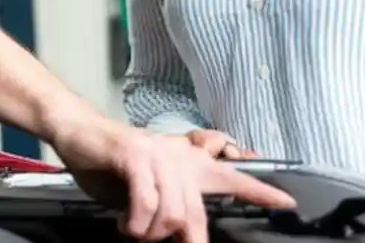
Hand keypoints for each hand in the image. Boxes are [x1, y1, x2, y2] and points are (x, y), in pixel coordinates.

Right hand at [53, 117, 295, 242]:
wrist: (77, 132)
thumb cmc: (109, 166)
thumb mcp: (143, 192)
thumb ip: (167, 208)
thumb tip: (178, 235)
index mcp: (185, 163)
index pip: (231, 177)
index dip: (259, 191)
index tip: (287, 202)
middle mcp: (178, 157)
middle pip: (193, 216)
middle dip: (181, 241)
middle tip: (148, 239)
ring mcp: (158, 155)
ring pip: (171, 215)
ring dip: (147, 233)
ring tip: (130, 228)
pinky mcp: (136, 156)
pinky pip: (147, 203)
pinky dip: (135, 223)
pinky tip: (124, 224)